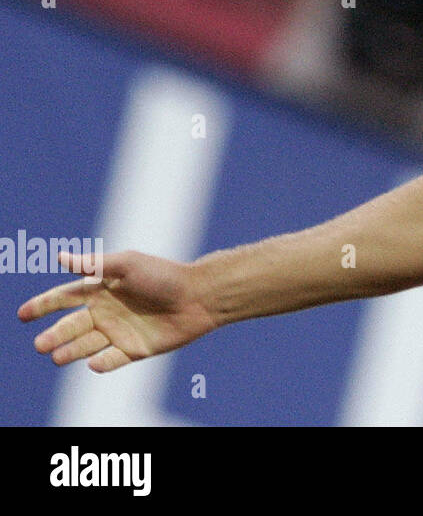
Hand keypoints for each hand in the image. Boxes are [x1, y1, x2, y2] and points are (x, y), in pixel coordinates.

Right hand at [18, 250, 216, 372]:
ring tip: (57, 355)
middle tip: (40, 343)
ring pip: (86, 345)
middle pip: (71, 326)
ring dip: (70, 351)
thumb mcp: (128, 264)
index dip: (43, 305)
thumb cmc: (164, 275)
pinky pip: (112, 360)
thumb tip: (61, 257)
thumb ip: (95, 265)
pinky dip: (102, 363)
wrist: (200, 295)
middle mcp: (106, 312)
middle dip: (54, 335)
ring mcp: (119, 332)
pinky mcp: (135, 349)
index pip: (65, 298)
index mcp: (101, 289)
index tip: (22, 314)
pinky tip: (93, 363)